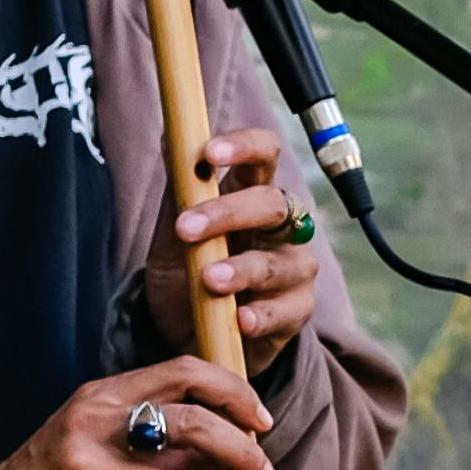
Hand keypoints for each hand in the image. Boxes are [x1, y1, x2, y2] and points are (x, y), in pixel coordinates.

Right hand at [0, 359, 286, 469]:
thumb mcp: (106, 433)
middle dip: (243, 453)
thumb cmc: (67, 467)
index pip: (183, 373)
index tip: (262, 421)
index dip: (232, 393)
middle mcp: (96, 426)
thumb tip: (240, 448)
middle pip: (191, 426)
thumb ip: (165, 435)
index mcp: (106, 394)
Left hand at [147, 128, 321, 370]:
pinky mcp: (297, 311)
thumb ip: (180, 188)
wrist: (188, 335)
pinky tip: (240, 319)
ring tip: (210, 280)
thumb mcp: (173, 234)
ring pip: (280, 261)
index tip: (210, 152)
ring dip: (243, 269)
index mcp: (250, 194)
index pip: (264, 154)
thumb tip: (173, 133)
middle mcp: (281, 227)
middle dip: (228, 213)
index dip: (244, 146)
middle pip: (273, 204)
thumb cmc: (187, 276)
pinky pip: (288, 310)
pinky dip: (262, 314)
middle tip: (186, 228)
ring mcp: (293, 269)